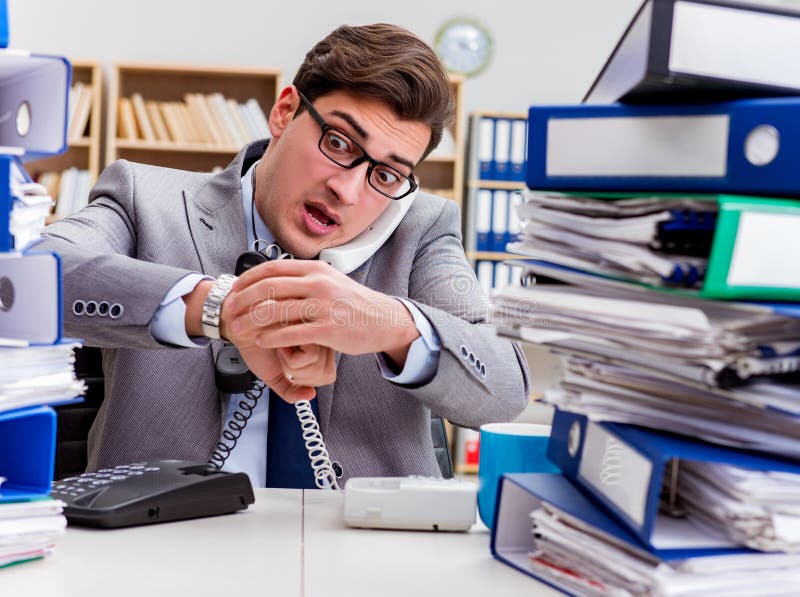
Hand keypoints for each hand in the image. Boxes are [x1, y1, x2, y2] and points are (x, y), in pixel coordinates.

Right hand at [221, 298, 335, 402]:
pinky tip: (276, 340)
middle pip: (322, 371)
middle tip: (280, 352)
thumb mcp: (272, 375)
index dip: (302, 377)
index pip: (327, 376)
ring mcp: (316, 327)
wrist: (238, 325)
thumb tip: (310, 395)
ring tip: (277, 345)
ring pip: (316, 363)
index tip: (286, 361)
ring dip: (290, 361)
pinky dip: (288, 355)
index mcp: (320, 346)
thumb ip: (290, 390)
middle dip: (294, 370)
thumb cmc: (256, 346)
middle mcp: (322, 335)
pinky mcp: (308, 322)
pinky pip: (309, 354)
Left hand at [224, 260, 419, 367]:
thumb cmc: (353, 303)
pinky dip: (272, 338)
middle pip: (269, 287)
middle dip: (244, 300)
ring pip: (277, 310)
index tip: (234, 289)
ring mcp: (324, 306)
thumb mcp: (330, 280)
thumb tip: (277, 276)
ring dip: (252, 320)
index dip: (248, 279)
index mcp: (316, 270)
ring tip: (239, 329)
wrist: (383, 320)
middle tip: (229, 310)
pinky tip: (261, 342)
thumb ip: (305, 277)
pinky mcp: (329, 329)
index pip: (273, 268)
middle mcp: (318, 283)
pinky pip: (292, 333)